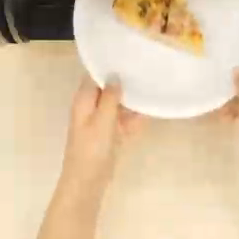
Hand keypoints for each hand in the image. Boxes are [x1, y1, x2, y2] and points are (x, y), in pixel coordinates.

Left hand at [59, 75, 144, 197]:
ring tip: (154, 88)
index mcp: (84, 100)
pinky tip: (152, 112)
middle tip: (147, 70)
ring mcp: (101, 123)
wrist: (87, 183)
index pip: (95, 75)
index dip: (109, 66)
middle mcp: (91, 108)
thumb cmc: (91, 150)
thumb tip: (115, 75)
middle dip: (125, 83)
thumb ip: (109, 98)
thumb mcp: (102, 121)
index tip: (128, 55)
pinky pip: (124, 122)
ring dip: (133, 102)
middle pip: (108, 90)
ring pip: (119, 106)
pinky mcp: (110, 136)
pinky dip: (134, 119)